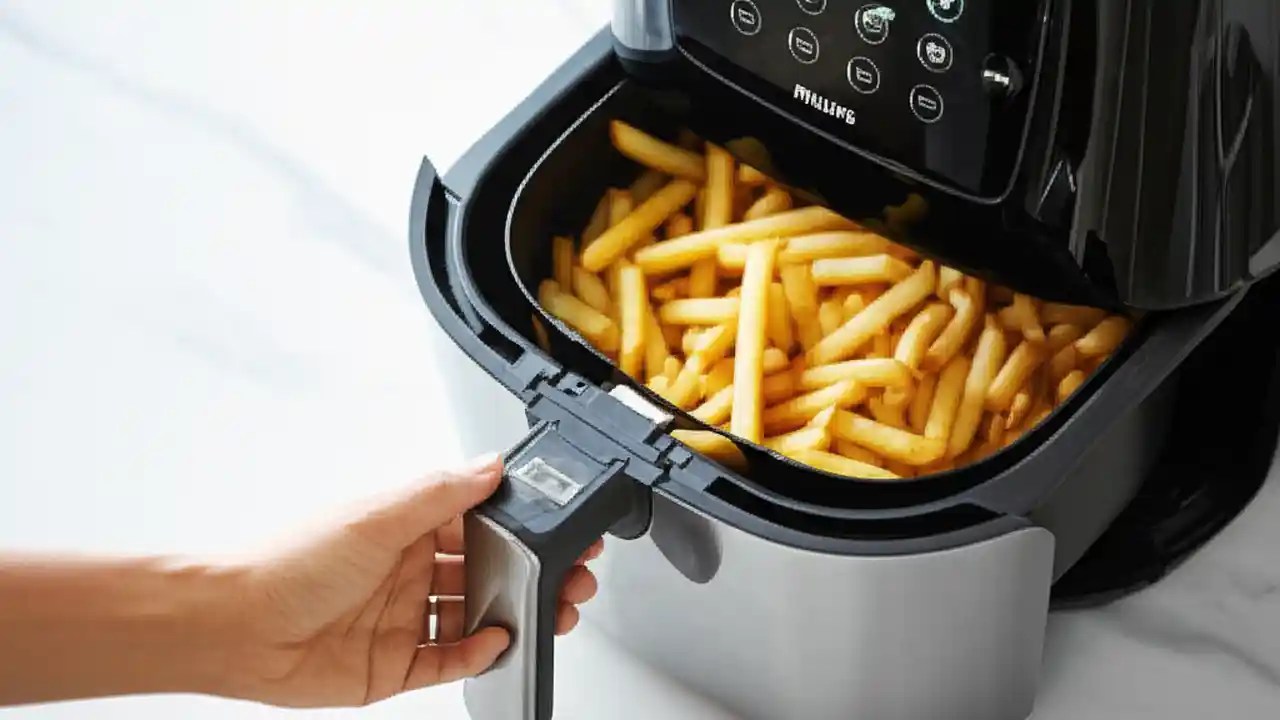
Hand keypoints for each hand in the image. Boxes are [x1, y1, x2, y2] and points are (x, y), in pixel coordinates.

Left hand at [223, 454, 601, 707]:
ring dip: (514, 614)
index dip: (521, 528)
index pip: (477, 524)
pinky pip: (448, 661)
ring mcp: (401, 620)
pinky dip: (477, 654)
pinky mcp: (393, 666)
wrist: (235, 630)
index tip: (559, 529)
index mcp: (405, 528)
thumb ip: (441, 493)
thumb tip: (491, 464)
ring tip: (550, 612)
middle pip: (486, 573)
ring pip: (475, 617)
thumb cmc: (289, 565)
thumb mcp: (377, 515)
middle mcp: (406, 572)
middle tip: (570, 577)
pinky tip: (496, 643)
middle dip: (531, 575)